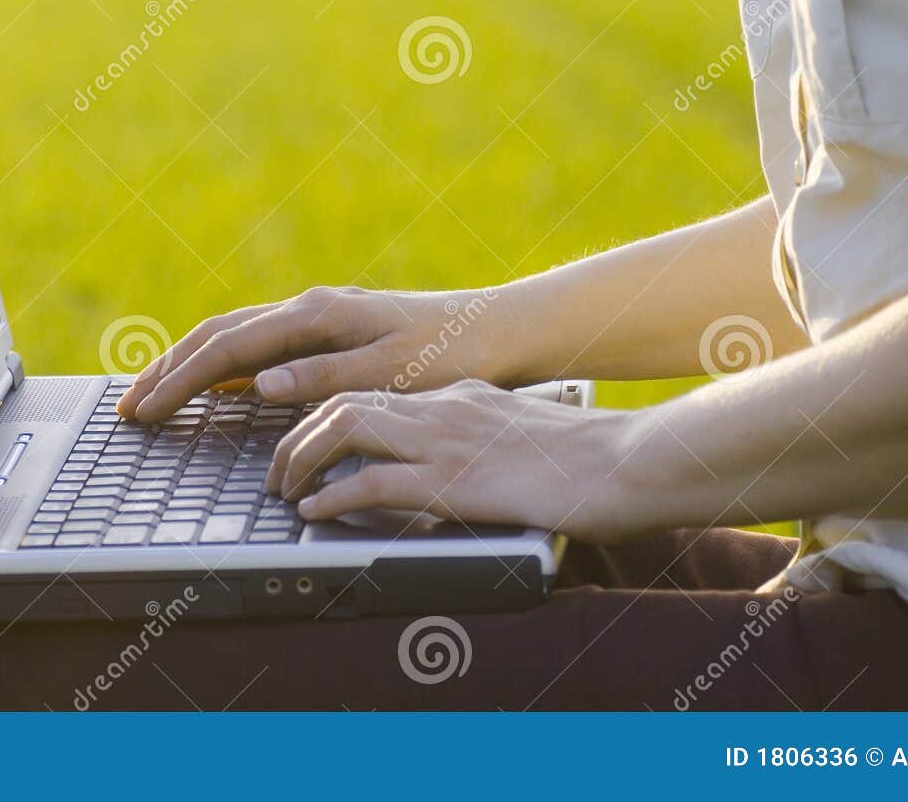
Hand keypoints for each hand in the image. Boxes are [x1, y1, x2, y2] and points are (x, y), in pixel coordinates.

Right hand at [117, 285, 505, 421]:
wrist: (498, 333)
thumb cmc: (451, 357)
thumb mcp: (390, 375)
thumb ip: (322, 378)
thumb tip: (257, 384)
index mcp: (317, 315)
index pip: (227, 347)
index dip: (179, 379)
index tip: (145, 410)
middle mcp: (309, 309)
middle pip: (217, 335)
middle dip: (167, 369)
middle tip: (128, 407)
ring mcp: (316, 318)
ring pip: (233, 338)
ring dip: (188, 365)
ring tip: (152, 395)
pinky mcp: (327, 333)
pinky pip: (258, 346)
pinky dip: (221, 366)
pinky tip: (211, 387)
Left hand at [264, 379, 630, 538]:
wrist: (630, 462)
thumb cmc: (591, 459)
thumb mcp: (523, 434)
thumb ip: (483, 439)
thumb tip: (456, 468)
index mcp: (459, 396)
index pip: (373, 392)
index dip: (325, 413)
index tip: (302, 439)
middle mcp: (443, 408)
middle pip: (344, 401)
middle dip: (297, 435)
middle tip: (277, 470)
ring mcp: (446, 441)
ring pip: (343, 428)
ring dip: (301, 459)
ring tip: (284, 490)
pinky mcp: (454, 479)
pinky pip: (371, 480)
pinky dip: (332, 496)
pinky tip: (314, 514)